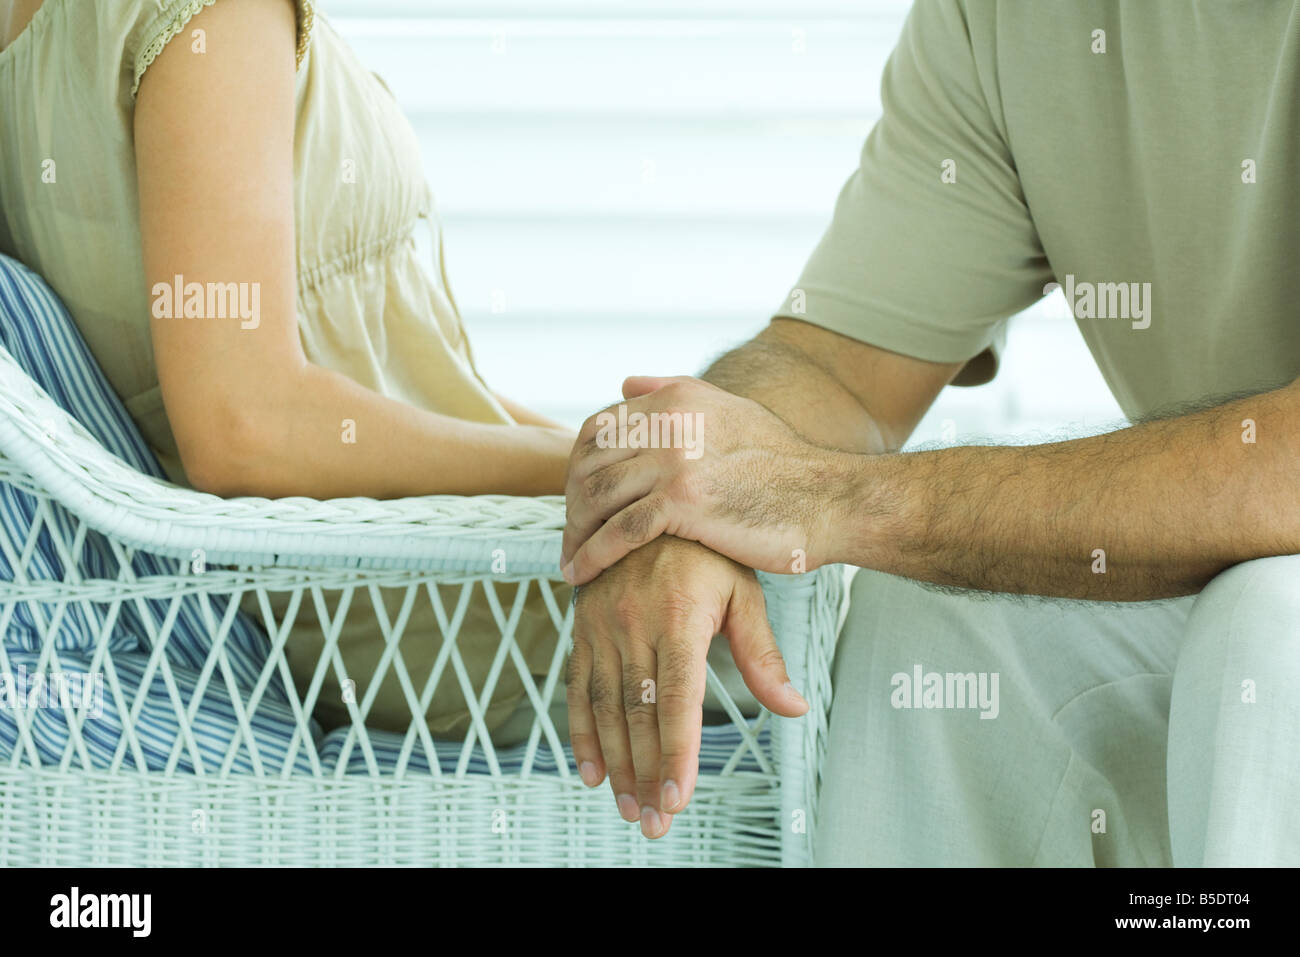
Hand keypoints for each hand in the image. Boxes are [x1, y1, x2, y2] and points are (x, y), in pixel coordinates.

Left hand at [562, 375, 850, 584]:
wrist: (829, 499)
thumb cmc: (783, 465)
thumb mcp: (731, 410)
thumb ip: (674, 392)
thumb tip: (623, 383)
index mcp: (675, 398)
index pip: (597, 429)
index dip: (577, 467)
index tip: (577, 499)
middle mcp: (669, 420)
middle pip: (588, 464)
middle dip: (570, 503)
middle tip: (571, 534)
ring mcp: (674, 460)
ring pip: (595, 497)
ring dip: (575, 533)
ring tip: (571, 558)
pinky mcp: (683, 502)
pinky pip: (619, 531)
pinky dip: (592, 555)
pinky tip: (582, 574)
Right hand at [566, 535, 808, 837]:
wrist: (647, 501)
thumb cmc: (706, 550)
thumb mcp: (743, 592)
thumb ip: (761, 654)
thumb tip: (793, 707)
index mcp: (677, 618)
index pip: (676, 702)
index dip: (675, 754)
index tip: (676, 800)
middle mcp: (633, 626)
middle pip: (637, 717)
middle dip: (644, 775)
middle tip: (651, 825)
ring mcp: (601, 627)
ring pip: (605, 710)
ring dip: (615, 765)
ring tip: (627, 809)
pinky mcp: (581, 628)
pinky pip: (575, 688)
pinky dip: (580, 733)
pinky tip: (591, 772)